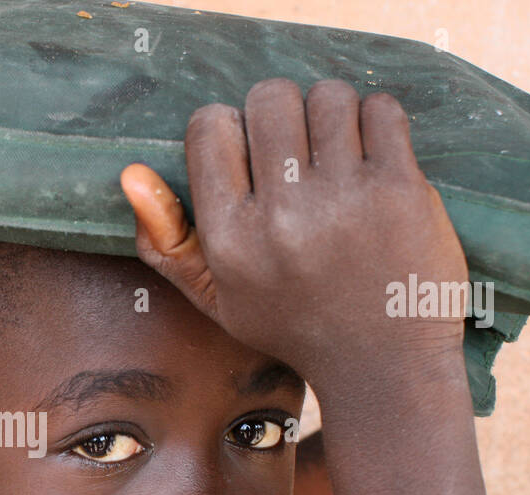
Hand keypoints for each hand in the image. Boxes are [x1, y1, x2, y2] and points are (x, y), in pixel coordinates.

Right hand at [121, 78, 468, 395]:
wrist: (383, 363)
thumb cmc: (293, 326)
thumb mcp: (214, 298)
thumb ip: (165, 240)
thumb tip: (130, 173)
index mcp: (230, 238)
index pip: (211, 127)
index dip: (229, 128)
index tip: (250, 155)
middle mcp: (282, 216)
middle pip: (269, 98)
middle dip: (281, 113)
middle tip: (297, 149)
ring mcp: (344, 199)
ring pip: (328, 96)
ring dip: (331, 114)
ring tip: (336, 152)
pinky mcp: (399, 189)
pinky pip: (382, 109)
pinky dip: (378, 121)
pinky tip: (373, 156)